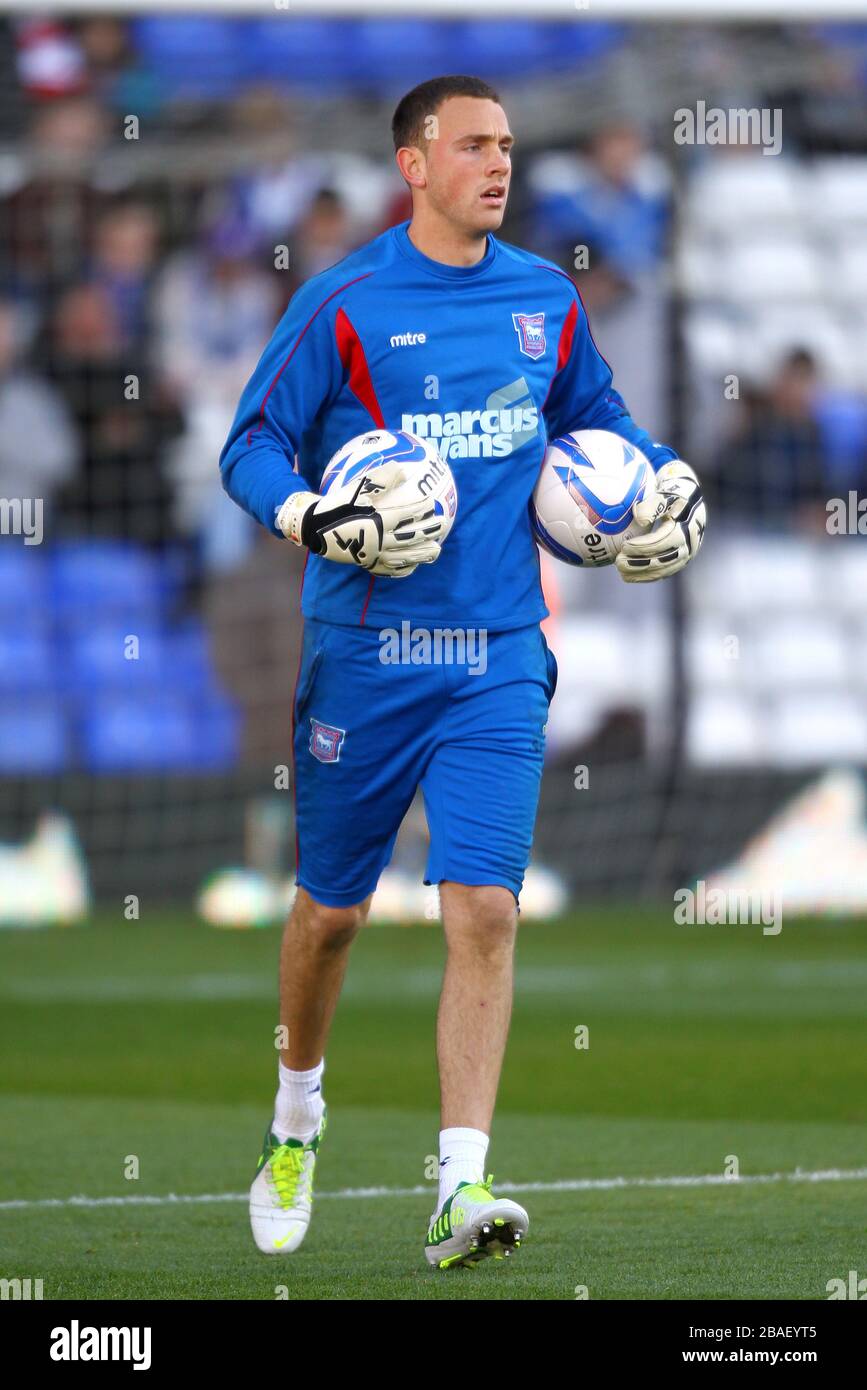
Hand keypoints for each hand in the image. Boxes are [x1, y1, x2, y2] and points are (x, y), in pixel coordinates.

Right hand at [276, 462, 442, 577]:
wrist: (313, 529)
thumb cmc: (335, 505)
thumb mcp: (356, 488)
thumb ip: (380, 478)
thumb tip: (403, 469)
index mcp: (379, 521)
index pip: (407, 515)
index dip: (421, 509)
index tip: (433, 503)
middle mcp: (380, 540)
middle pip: (410, 537)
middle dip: (429, 531)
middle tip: (443, 525)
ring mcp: (374, 555)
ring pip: (404, 556)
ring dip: (422, 553)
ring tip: (437, 550)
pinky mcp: (367, 564)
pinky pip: (389, 569)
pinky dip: (403, 568)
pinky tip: (411, 566)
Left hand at [615, 460, 705, 582]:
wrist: (690, 496)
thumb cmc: (674, 491)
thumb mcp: (666, 493)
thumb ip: (653, 505)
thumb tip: (639, 519)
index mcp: (685, 528)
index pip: (662, 542)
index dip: (642, 547)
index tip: (624, 547)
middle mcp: (689, 544)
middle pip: (663, 560)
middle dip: (640, 564)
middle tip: (619, 563)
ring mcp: (687, 554)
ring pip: (663, 569)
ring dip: (642, 573)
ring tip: (621, 573)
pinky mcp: (681, 560)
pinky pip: (664, 571)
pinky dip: (647, 575)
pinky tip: (630, 576)